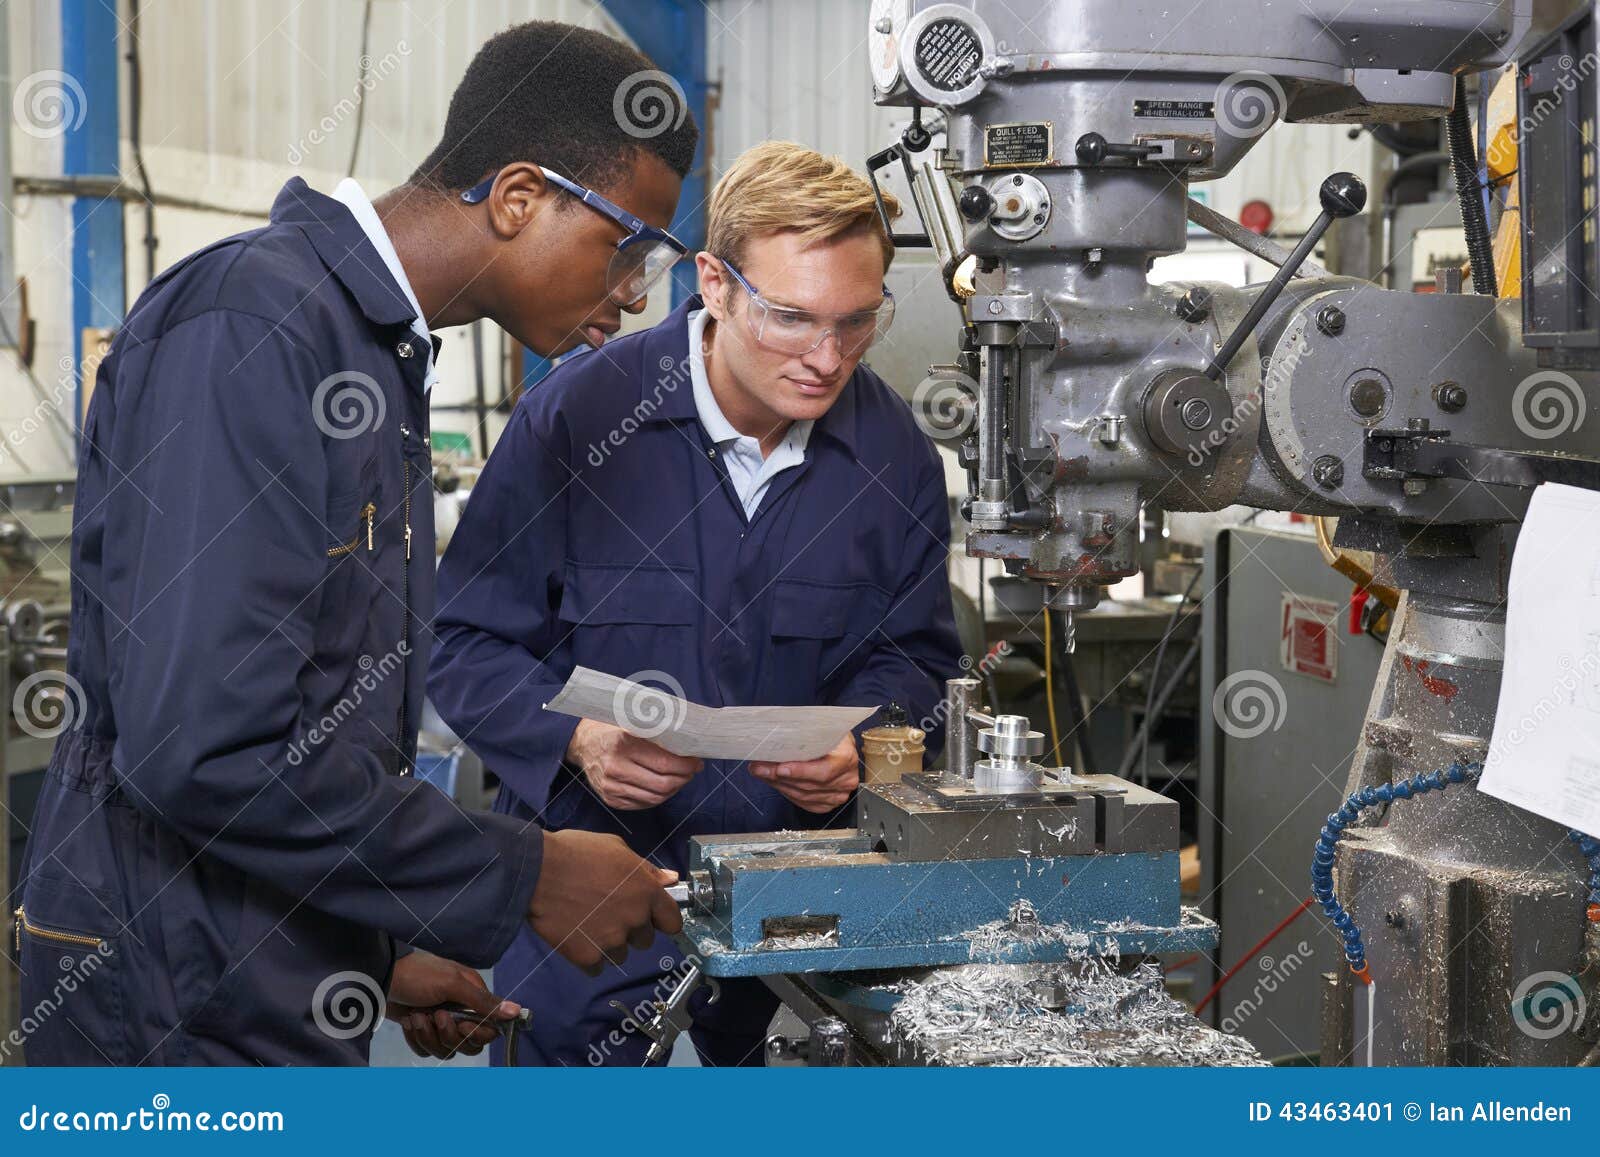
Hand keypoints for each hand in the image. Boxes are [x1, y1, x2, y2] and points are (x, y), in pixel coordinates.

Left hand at [385, 949, 521, 1058]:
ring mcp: (441, 1024)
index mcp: (473, 998)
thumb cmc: (421, 976)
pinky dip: (415, 1038)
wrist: (383, 978)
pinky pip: (426, 1050)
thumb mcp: (453, 984)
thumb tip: (518, 1011)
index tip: (462, 1024)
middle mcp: (461, 1013)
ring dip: (428, 1035)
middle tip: (435, 1016)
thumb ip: (484, 1002)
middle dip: (448, 1035)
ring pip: (446, 1049)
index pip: (489, 1031)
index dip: (477, 1033)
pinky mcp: (423, 1032)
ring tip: (416, 1016)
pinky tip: (409, 1021)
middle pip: (468, 1045)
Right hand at [528, 828, 682, 975]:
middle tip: (607, 913)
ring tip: (587, 924)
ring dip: (609, 944)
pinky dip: (588, 956)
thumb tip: (671, 879)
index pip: (672, 922)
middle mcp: (635, 920)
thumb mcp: (617, 848)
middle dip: (630, 930)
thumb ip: (646, 869)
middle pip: (645, 940)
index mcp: (648, 892)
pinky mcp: (588, 957)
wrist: (536, 871)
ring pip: (620, 954)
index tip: (650, 918)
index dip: (661, 920)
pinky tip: (575, 937)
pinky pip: (597, 966)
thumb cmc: (576, 852)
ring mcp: (613, 941)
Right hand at [568, 719, 702, 809]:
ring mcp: (611, 787)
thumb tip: (688, 743)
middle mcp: (615, 768)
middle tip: (691, 770)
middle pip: (662, 784)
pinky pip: (643, 804)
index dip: (686, 765)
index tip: (696, 761)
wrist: (582, 743)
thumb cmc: (612, 728)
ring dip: (674, 789)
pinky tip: (664, 786)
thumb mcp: (632, 722)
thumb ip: (656, 732)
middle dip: (683, 778)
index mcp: (623, 744)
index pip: (665, 763)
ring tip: (680, 777)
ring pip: (655, 798)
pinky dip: (658, 796)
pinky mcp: (610, 799)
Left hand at [750, 733, 859, 813]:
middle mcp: (846, 779)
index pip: (823, 771)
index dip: (800, 772)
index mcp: (846, 758)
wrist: (841, 745)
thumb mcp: (822, 727)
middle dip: (779, 777)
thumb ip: (805, 735)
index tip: (779, 768)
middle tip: (758, 768)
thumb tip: (777, 738)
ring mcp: (839, 794)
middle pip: (809, 785)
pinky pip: (804, 803)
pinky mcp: (829, 803)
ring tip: (762, 773)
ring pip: (803, 796)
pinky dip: (787, 793)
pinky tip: (775, 783)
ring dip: (779, 785)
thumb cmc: (830, 734)